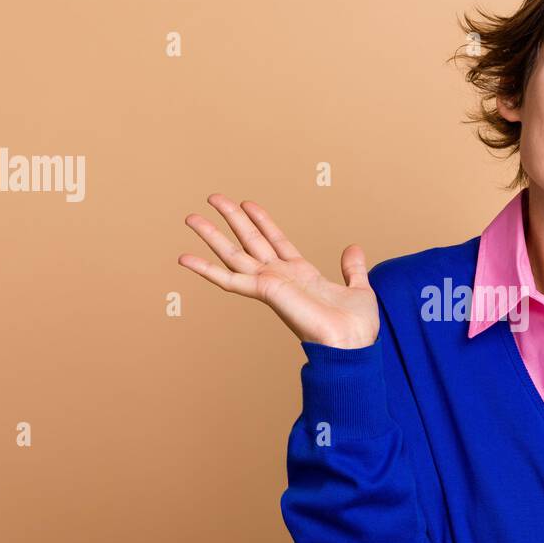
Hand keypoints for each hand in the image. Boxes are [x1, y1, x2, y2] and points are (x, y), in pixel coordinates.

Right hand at [178, 194, 379, 348]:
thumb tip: (354, 248)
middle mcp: (281, 278)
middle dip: (232, 218)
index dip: (262, 221)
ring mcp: (270, 284)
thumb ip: (352, 268)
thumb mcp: (358, 288)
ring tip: (191, 217)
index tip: (248, 203)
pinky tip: (185, 257)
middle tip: (213, 197)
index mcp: (301, 275)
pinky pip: (229, 279)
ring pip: (234, 254)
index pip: (276, 240)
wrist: (353, 345)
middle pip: (250, 240)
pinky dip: (205, 269)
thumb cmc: (356, 327)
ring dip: (212, 235)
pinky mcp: (265, 292)